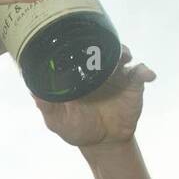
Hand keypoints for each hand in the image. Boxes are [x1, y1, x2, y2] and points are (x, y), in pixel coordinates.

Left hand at [34, 46, 155, 147]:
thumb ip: (46, 104)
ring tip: (124, 57)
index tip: (75, 34)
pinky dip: (145, 71)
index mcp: (78, 72)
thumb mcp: (57, 120)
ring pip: (121, 55)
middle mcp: (97, 68)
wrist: (103, 143)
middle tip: (103, 44)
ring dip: (123, 52)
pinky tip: (147, 75)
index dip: (76, 40)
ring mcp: (116, 74)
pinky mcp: (133, 84)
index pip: (77, 49)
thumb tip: (31, 88)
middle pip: (101, 46)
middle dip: (103, 41)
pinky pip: (141, 73)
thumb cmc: (77, 128)